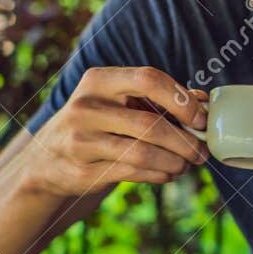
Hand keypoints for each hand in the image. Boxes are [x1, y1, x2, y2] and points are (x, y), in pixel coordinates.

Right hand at [22, 67, 208, 196]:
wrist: (48, 160)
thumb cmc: (97, 124)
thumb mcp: (119, 103)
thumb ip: (159, 98)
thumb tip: (204, 101)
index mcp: (99, 81)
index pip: (148, 79)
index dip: (180, 99)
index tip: (200, 119)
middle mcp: (86, 107)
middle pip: (150, 124)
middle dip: (184, 141)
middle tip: (201, 152)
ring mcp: (81, 140)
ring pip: (143, 153)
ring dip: (174, 162)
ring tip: (186, 165)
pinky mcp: (83, 170)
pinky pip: (133, 173)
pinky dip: (158, 175)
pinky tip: (167, 173)